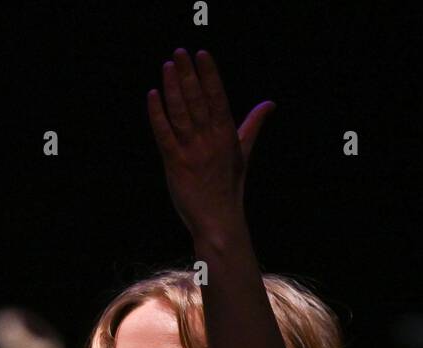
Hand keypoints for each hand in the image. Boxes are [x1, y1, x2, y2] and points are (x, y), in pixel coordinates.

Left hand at [147, 49, 274, 238]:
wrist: (219, 219)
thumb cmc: (230, 185)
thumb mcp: (243, 152)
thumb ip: (252, 124)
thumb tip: (269, 104)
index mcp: (227, 134)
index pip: (218, 97)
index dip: (209, 74)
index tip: (202, 54)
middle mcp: (210, 139)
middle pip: (197, 100)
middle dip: (188, 74)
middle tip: (179, 52)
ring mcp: (192, 151)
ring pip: (180, 113)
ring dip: (172, 88)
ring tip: (168, 66)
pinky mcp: (175, 164)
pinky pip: (164, 134)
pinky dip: (157, 114)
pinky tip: (153, 96)